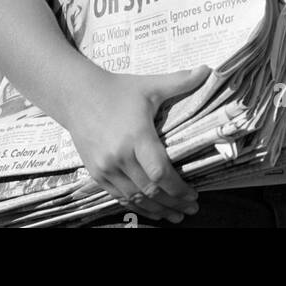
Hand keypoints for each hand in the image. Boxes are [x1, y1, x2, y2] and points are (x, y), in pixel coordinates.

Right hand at [65, 63, 209, 222]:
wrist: (78, 96)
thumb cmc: (118, 89)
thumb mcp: (149, 85)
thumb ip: (179, 81)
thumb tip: (207, 70)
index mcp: (137, 136)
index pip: (160, 172)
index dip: (178, 188)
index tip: (194, 193)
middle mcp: (120, 157)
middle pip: (150, 190)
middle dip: (173, 202)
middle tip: (191, 208)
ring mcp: (106, 168)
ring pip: (135, 198)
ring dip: (157, 210)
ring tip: (175, 215)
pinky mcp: (96, 173)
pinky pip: (119, 196)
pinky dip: (137, 206)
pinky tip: (150, 209)